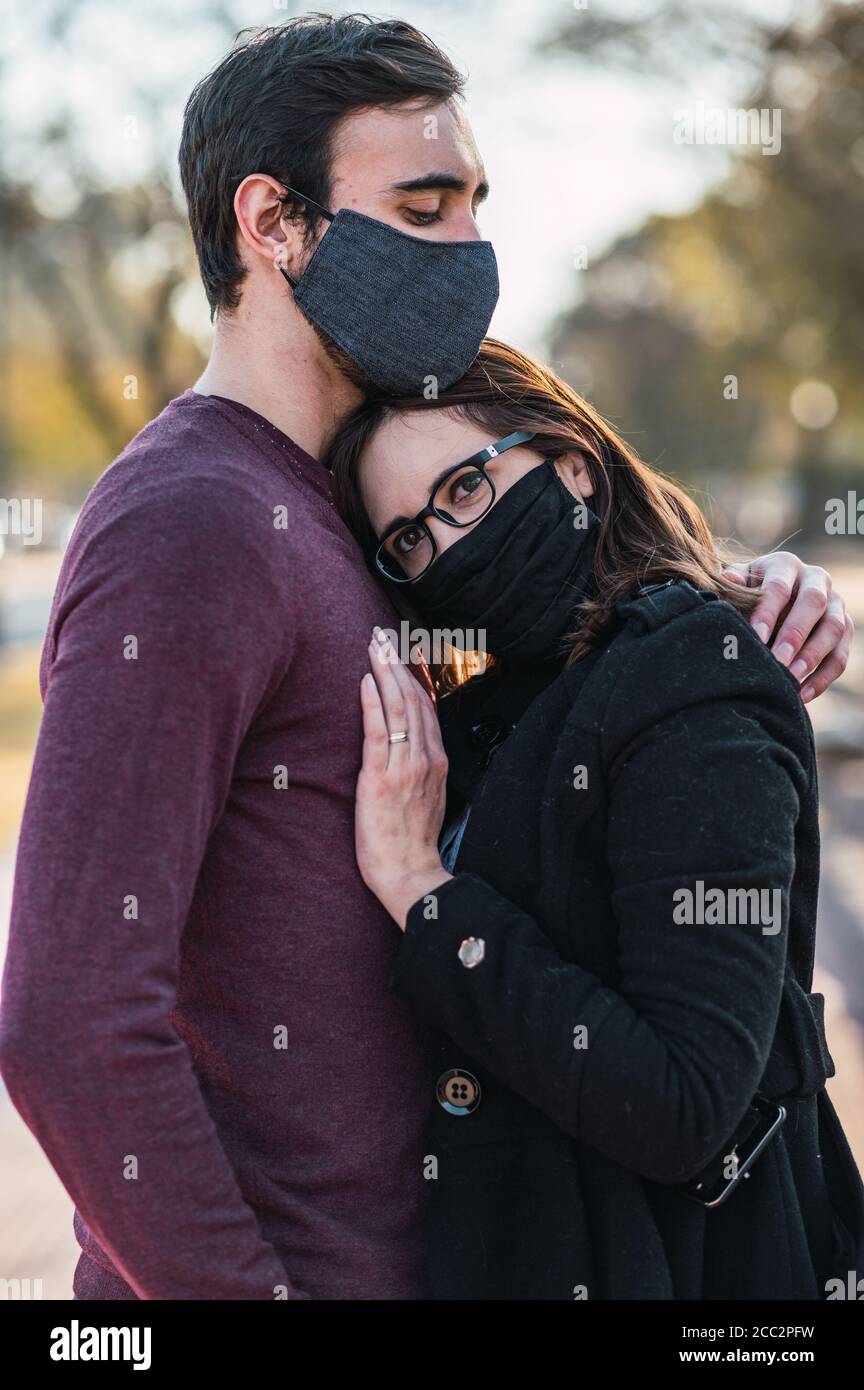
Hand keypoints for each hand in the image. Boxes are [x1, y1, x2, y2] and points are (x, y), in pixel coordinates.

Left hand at [356, 628, 451, 928]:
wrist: (410, 874)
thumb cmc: (411, 843)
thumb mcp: (425, 799)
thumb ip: (419, 770)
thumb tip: (405, 750)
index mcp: (437, 762)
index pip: (426, 708)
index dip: (413, 676)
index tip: (401, 652)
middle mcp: (426, 758)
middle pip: (413, 699)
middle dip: (397, 664)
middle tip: (382, 635)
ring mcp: (405, 767)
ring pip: (398, 708)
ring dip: (385, 672)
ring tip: (373, 646)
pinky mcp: (382, 778)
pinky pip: (378, 732)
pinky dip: (373, 702)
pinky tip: (366, 679)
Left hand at [723, 552, 852, 702]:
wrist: (769, 598)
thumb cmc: (747, 592)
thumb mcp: (737, 584)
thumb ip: (733, 584)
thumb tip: (729, 581)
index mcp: (785, 565)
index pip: (779, 586)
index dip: (768, 612)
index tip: (755, 637)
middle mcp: (816, 579)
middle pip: (814, 603)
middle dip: (796, 634)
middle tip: (778, 660)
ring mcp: (835, 602)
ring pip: (834, 628)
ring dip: (813, 656)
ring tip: (792, 679)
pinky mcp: (844, 627)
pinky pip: (841, 654)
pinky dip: (824, 676)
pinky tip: (804, 694)